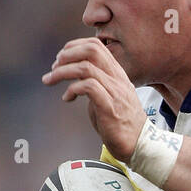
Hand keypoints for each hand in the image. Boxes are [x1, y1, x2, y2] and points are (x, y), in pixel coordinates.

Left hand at [42, 37, 144, 160]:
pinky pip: (88, 87)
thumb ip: (95, 84)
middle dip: (67, 54)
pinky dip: (72, 89)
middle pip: (91, 50)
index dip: (73, 47)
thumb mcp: (108, 96)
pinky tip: (67, 98)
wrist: (139, 145)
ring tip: (51, 80)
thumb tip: (74, 78)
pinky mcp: (109, 107)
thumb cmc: (122, 124)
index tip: (61, 59)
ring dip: (62, 71)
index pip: (95, 46)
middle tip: (54, 66)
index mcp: (117, 74)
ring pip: (85, 67)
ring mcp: (115, 92)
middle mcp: (117, 79)